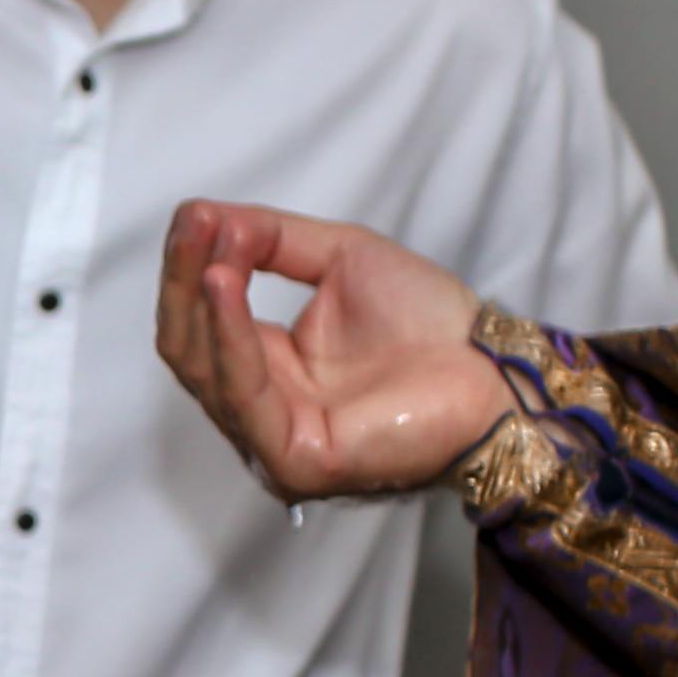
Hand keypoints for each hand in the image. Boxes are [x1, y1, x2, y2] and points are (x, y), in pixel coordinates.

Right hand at [157, 201, 509, 503]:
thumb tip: (208, 219)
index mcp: (269, 373)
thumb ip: (271, 239)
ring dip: (200, 300)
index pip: (203, 324)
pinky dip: (229, 335)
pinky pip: (243, 394)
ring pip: (205, 371)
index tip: (194, 215)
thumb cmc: (431, 324)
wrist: (493, 368)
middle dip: (184, 280)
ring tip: (208, 245)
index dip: (192, 268)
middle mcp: (261, 413)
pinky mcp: (294, 461)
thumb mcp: (339, 257)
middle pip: (189, 349)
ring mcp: (273, 442)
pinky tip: (226, 285)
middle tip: (191, 223)